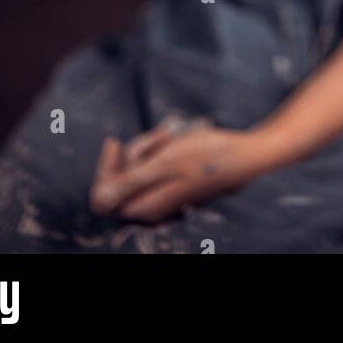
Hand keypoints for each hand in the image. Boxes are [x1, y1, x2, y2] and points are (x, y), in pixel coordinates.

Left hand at [88, 116, 271, 221]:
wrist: (244, 154)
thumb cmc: (207, 156)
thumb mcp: (166, 162)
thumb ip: (130, 182)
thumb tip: (98, 200)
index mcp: (145, 206)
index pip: (102, 196)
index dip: (105, 170)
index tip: (116, 142)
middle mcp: (150, 206)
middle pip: (119, 180)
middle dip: (132, 152)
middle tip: (156, 136)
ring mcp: (161, 195)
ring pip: (135, 169)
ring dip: (147, 147)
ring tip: (169, 135)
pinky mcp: (170, 184)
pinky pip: (151, 167)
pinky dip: (157, 150)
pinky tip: (172, 138)